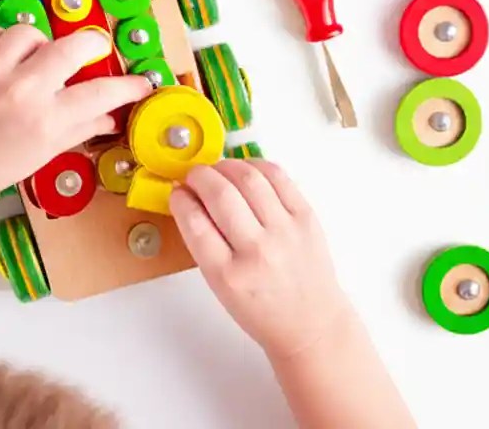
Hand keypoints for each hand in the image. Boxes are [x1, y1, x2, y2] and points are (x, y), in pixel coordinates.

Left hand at [0, 25, 152, 202]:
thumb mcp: (37, 156)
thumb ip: (75, 131)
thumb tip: (108, 117)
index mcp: (45, 122)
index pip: (102, 93)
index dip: (128, 85)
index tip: (139, 81)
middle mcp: (22, 91)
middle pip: (74, 47)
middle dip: (92, 44)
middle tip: (92, 50)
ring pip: (31, 33)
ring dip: (37, 44)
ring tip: (31, 61)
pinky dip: (0, 42)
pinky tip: (0, 59)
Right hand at [170, 160, 351, 359]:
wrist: (311, 324)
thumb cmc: (262, 309)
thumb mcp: (220, 287)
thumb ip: (204, 244)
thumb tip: (189, 198)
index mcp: (228, 276)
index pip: (194, 222)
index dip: (180, 198)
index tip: (177, 192)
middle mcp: (258, 251)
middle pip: (219, 193)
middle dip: (199, 176)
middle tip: (193, 176)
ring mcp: (285, 232)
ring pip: (248, 177)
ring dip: (225, 166)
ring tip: (218, 171)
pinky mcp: (307, 218)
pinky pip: (278, 176)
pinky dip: (255, 165)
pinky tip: (245, 170)